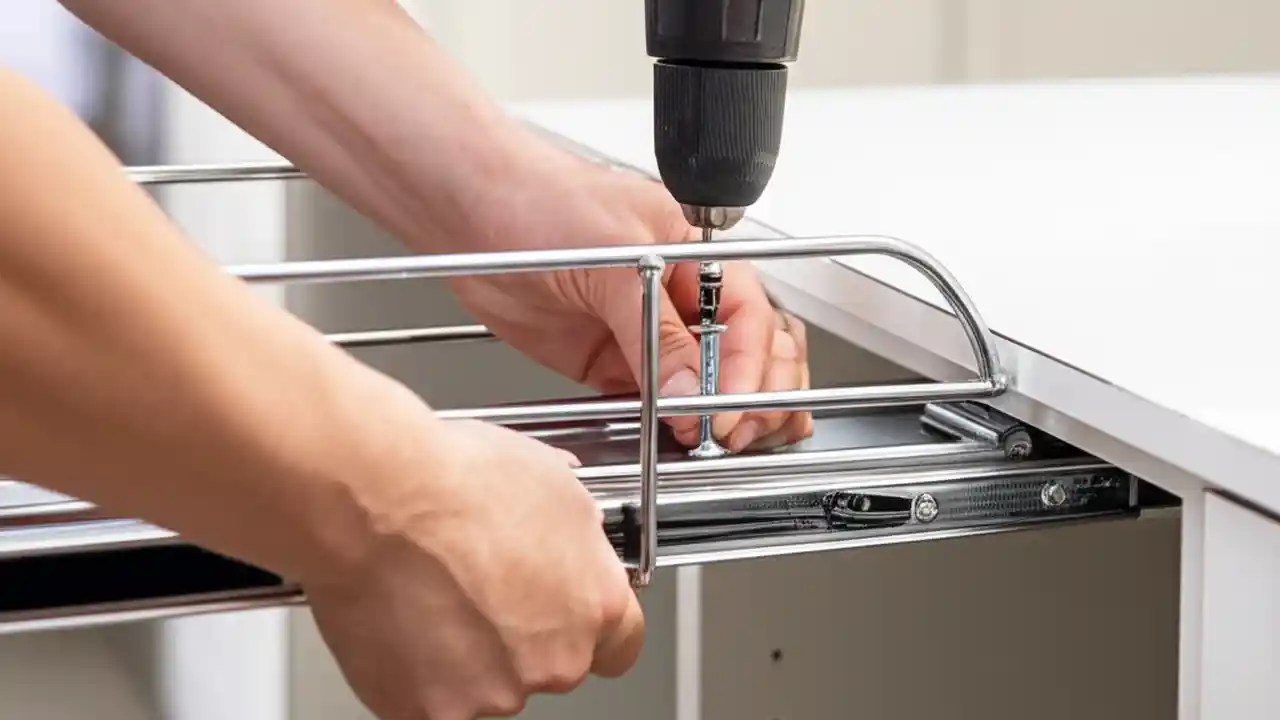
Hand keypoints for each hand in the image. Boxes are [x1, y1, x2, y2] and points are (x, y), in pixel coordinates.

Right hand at [302, 419, 642, 719]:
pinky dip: (417, 669)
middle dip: (520, 635)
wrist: (372, 498)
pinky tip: (405, 618)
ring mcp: (491, 692)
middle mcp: (554, 659)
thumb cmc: (452, 479)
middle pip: (551, 662)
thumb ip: (576, 530)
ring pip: (490, 683)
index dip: (587, 622)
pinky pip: (431, 697)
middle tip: (477, 589)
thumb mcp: (550, 480)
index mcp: (594, 605)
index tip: (566, 611)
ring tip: (432, 594)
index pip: (620, 642)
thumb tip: (572, 531)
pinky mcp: (428, 711)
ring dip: (467, 653)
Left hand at [447, 144, 813, 451]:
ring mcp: (646, 335)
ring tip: (713, 443)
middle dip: (753, 398)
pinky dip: (666, 431)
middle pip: (749, 356)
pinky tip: (670, 446)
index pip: (750, 321)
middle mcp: (681, 299)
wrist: (467, 208)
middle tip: (728, 433)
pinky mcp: (609, 364)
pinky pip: (651, 405)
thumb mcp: (611, 255)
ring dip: (718, 418)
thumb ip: (654, 328)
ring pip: (705, 387)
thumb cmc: (541, 196)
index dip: (748, 369)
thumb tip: (689, 389)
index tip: (727, 408)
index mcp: (699, 259)